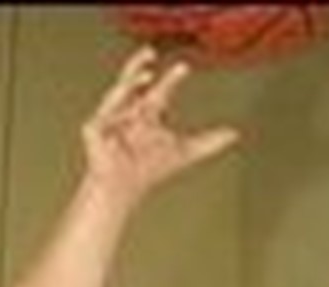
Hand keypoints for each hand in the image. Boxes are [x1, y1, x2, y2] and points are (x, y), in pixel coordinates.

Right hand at [81, 47, 238, 199]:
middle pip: (133, 81)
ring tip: (144, 74)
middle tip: (151, 53)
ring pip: (118, 93)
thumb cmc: (148, 169)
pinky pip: (105, 116)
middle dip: (139, 66)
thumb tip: (234, 133)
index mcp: (148, 111)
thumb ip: (208, 142)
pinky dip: (115, 109)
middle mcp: (129, 109)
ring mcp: (110, 118)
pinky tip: (128, 105)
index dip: (171, 79)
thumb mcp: (184, 152)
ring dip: (130, 83)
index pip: (161, 91)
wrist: (124, 191)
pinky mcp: (94, 129)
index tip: (185, 68)